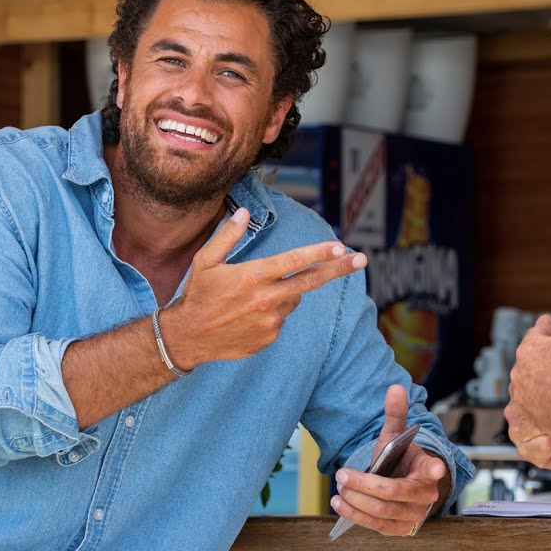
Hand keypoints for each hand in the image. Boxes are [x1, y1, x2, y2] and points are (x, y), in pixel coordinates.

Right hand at [164, 207, 366, 368]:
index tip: (340, 246)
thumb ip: (227, 236)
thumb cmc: (197, 295)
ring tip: (252, 296)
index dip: (319, 252)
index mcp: (254, 276)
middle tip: (362, 259)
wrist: (187, 338)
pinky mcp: (270, 337)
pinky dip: (273, 312)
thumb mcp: (205, 261)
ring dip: (284, 293)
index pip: (295, 261)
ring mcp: (271, 321)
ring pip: (292, 299)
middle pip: (311, 281)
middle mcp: (267, 299)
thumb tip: (245, 212)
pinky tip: (248, 314)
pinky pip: (281, 318)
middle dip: (339, 269)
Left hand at [330, 385, 446, 536]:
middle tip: (342, 474)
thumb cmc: (401, 460)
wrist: (404, 485)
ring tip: (339, 487)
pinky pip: (375, 525)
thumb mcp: (397, 436)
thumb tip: (395, 388)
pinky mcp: (399, 529)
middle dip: (363, 483)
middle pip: (391, 492)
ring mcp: (413, 514)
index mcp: (428, 469)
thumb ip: (396, 413)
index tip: (435, 467)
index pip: (434, 469)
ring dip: (355, 499)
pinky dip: (355, 514)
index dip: (434, 469)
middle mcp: (424, 495)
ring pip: (380, 510)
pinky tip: (340, 504)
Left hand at [507, 284, 550, 436]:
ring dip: (541, 381)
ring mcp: (519, 393)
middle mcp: (519, 369)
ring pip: (529, 382)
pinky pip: (528, 406)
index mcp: (530, 346)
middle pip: (533, 356)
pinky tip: (549, 405)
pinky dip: (537, 404)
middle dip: (547, 355)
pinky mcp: (523, 415)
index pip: (540, 330)